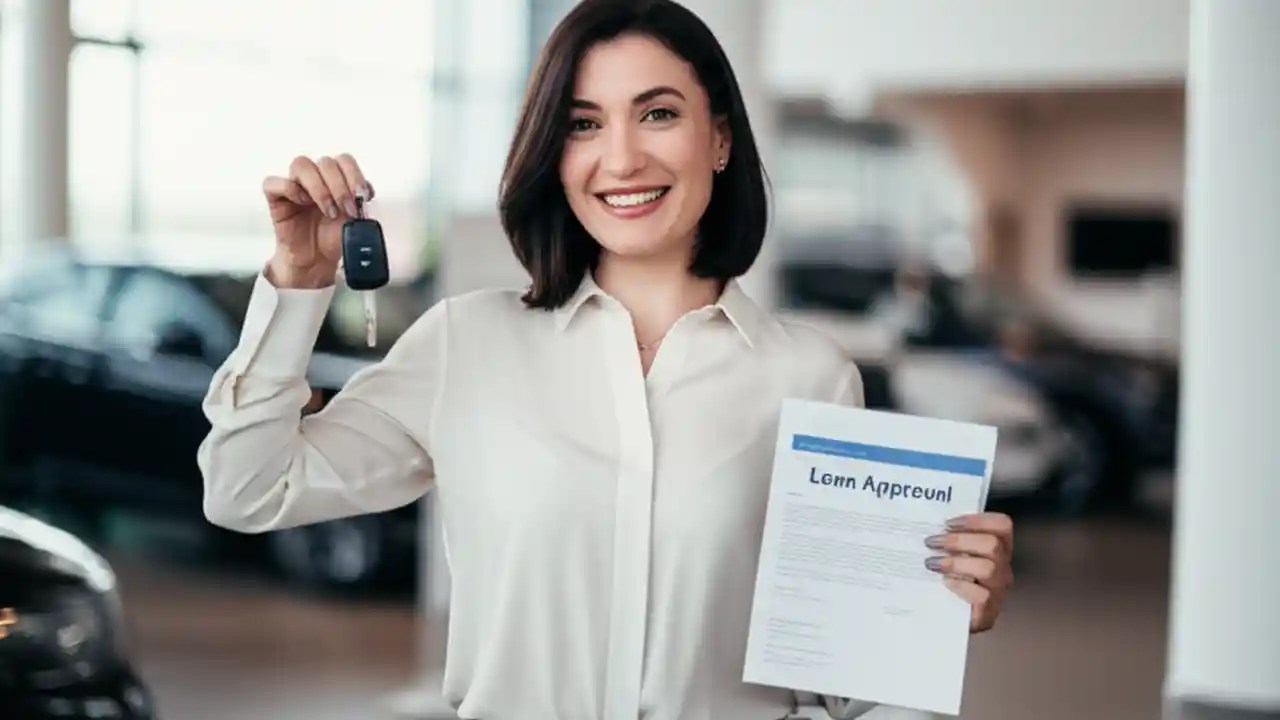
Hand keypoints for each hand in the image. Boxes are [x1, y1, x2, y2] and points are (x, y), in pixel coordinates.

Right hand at [262, 154, 374, 287]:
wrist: (316, 259)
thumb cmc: (332, 237)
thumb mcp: (355, 220)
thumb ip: (361, 204)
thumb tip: (367, 192)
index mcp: (335, 178)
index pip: (344, 160)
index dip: (355, 175)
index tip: (363, 196)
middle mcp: (315, 177)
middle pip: (326, 163)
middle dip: (341, 187)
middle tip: (347, 209)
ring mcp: (294, 184)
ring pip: (301, 165)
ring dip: (319, 187)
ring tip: (329, 211)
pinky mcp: (276, 197)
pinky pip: (274, 182)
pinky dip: (290, 188)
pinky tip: (303, 203)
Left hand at [924, 512, 1013, 632]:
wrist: (947, 619)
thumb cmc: (948, 580)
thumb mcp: (951, 554)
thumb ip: (948, 538)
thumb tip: (927, 522)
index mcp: (996, 548)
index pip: (1002, 524)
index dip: (976, 520)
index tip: (948, 523)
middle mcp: (1002, 566)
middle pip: (992, 544)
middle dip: (958, 540)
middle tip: (931, 542)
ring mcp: (997, 589)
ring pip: (988, 568)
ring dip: (956, 562)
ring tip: (932, 563)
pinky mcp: (989, 611)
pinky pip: (982, 595)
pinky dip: (961, 586)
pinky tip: (945, 583)